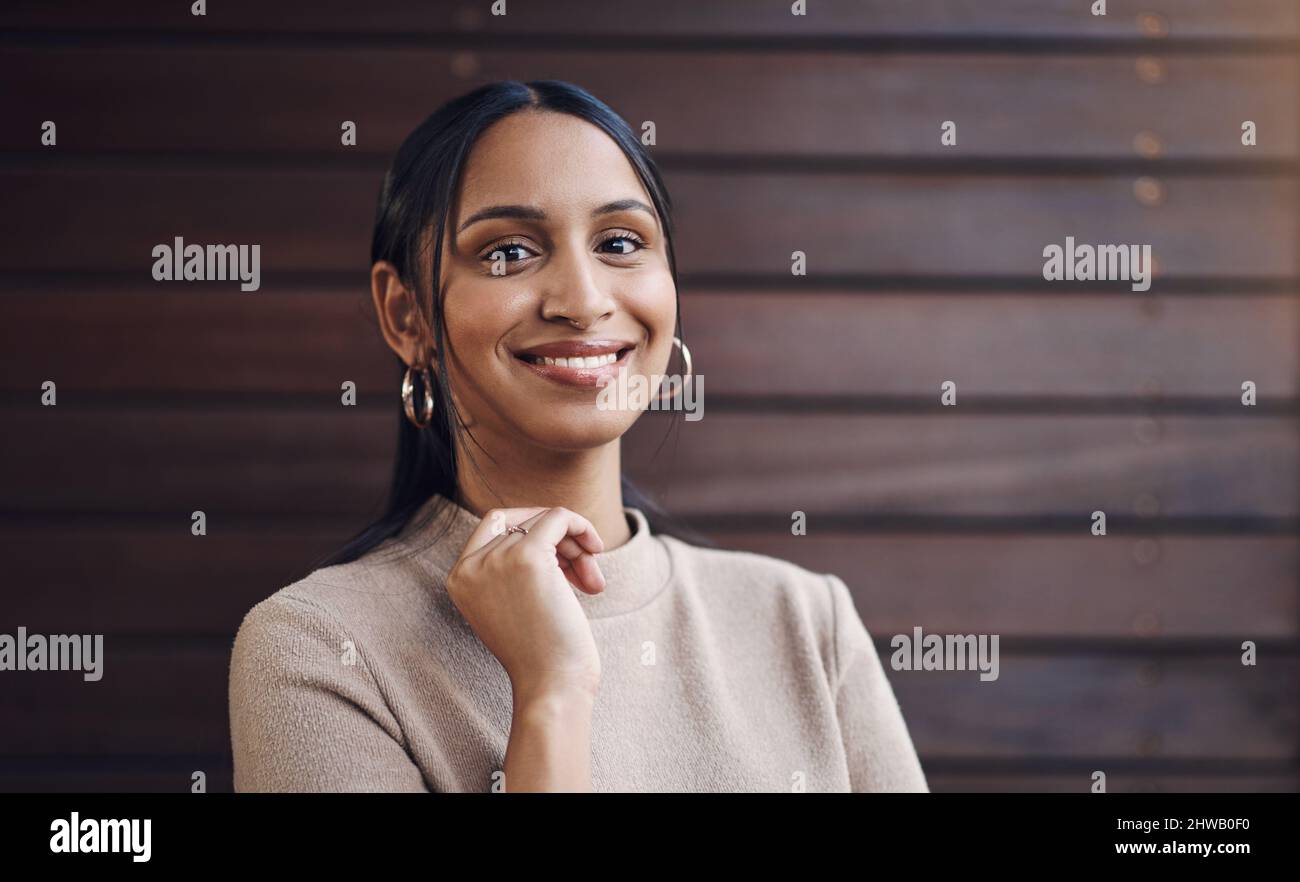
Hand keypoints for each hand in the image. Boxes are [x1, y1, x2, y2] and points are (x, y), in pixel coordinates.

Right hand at [445, 506, 605, 699]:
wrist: (552, 687)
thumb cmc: (543, 654)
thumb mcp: (513, 605)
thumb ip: (512, 567)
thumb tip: (550, 523)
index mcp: (459, 578)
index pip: (494, 525)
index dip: (531, 532)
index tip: (561, 561)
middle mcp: (470, 566)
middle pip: (521, 522)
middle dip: (558, 541)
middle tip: (585, 574)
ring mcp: (496, 559)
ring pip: (542, 519)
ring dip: (575, 545)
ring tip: (593, 581)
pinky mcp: (527, 556)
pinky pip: (558, 517)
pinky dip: (581, 526)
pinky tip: (596, 550)